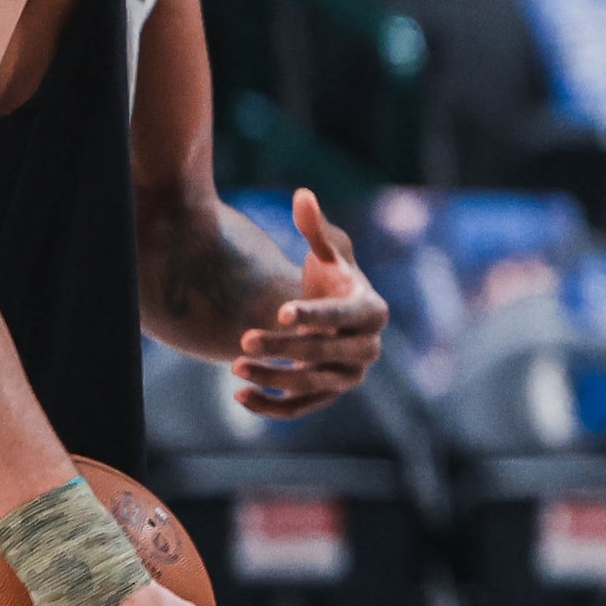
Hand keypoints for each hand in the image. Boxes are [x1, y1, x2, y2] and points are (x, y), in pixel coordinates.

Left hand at [237, 189, 389, 416]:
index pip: (343, 317)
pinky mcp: (326, 396)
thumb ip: (316, 228)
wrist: (331, 316)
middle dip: (284, 349)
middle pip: (325, 354)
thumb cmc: (330, 279)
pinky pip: (300, 409)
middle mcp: (368, 349)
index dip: (314, 315)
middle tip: (244, 339)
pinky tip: (239, 395)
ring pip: (310, 384)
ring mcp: (348, 377)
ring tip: (234, 365)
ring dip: (272, 378)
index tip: (280, 311)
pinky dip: (271, 406)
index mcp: (372, 311)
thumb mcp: (328, 251)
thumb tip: (302, 195)